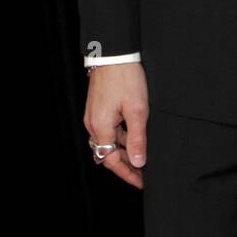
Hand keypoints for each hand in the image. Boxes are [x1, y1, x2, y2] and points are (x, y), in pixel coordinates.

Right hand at [83, 61, 148, 189]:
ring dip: (124, 151)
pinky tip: (135, 136)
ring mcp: (94, 116)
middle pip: (108, 153)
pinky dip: (120, 137)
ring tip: (143, 156)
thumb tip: (139, 162)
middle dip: (125, 165)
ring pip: (108, 142)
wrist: (113, 54)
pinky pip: (108, 130)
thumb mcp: (137, 110)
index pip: (112, 160)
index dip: (127, 173)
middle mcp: (93, 124)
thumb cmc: (126, 79)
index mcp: (101, 127)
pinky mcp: (97, 108)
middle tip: (143, 172)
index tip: (141, 182)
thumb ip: (137, 138)